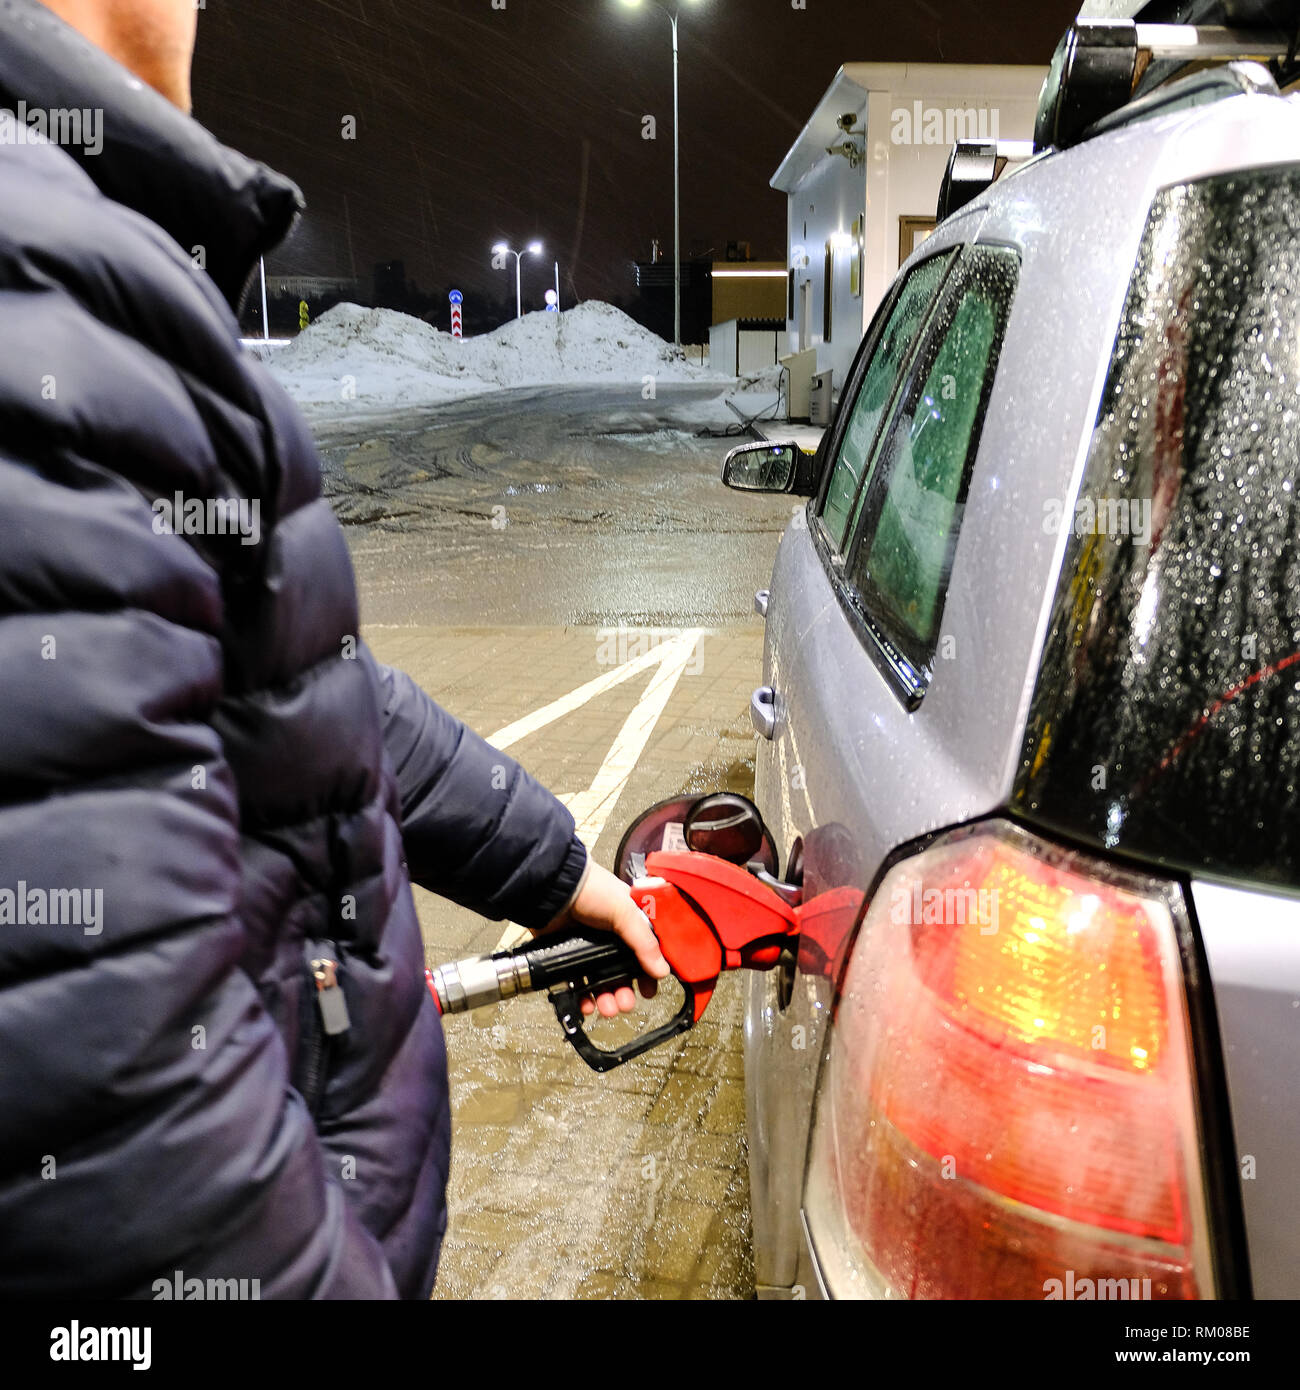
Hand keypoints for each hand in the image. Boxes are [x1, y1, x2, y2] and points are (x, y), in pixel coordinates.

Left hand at [541, 861, 670, 1018]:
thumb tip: (662, 971)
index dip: (648, 972)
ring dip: (606, 998)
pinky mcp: (568, 956)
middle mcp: (610, 937)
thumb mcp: (625, 912)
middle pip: (622, 972)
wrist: (554, 889)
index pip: (645, 953)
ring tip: (607, 1008)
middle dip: (625, 991)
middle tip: (625, 1004)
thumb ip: (645, 943)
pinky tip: (587, 1005)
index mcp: (629, 922)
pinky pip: (578, 983)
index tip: (649, 990)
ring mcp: (588, 947)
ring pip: (601, 981)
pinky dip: (583, 997)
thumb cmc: (591, 889)